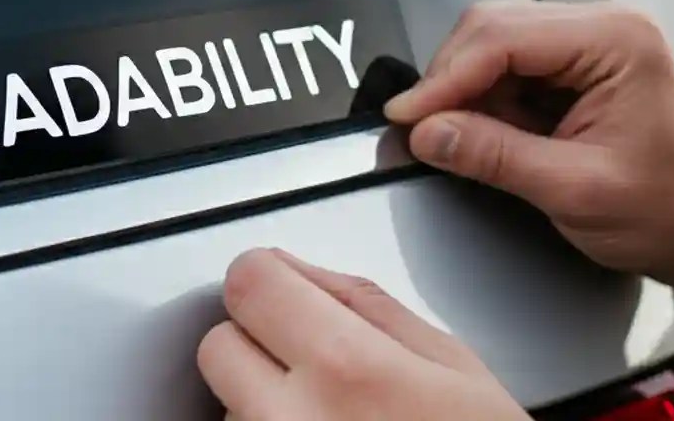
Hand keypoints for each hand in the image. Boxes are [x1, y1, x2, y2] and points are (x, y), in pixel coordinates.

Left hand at [197, 249, 530, 419]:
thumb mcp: (455, 367)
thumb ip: (365, 302)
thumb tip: (298, 268)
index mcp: (347, 369)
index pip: (248, 283)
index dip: (267, 278)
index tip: (282, 289)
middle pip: (219, 346)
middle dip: (256, 342)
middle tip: (313, 364)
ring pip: (228, 405)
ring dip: (262, 401)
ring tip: (333, 420)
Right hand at [384, 2, 673, 328]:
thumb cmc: (669, 209)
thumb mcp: (574, 189)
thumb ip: (495, 156)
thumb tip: (429, 133)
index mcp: (616, 42)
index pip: (502, 37)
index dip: (445, 78)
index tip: (407, 116)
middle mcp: (601, 29)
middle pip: (489, 30)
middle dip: (449, 82)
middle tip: (422, 131)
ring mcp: (583, 47)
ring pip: (487, 49)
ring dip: (463, 95)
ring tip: (464, 143)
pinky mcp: (567, 70)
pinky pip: (502, 72)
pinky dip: (480, 105)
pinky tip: (486, 137)